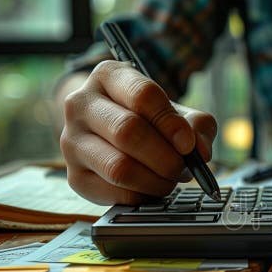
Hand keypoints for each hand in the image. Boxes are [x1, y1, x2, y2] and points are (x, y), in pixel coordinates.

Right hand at [60, 60, 217, 204]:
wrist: (109, 134)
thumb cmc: (148, 119)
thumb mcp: (177, 112)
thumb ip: (196, 126)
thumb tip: (200, 152)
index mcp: (108, 76)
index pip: (142, 95)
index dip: (171, 123)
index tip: (188, 144)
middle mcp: (81, 103)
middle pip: (128, 131)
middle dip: (165, 156)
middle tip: (181, 167)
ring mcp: (72, 141)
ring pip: (118, 167)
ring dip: (155, 179)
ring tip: (168, 179)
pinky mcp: (74, 176)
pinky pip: (115, 193)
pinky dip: (142, 195)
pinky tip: (150, 187)